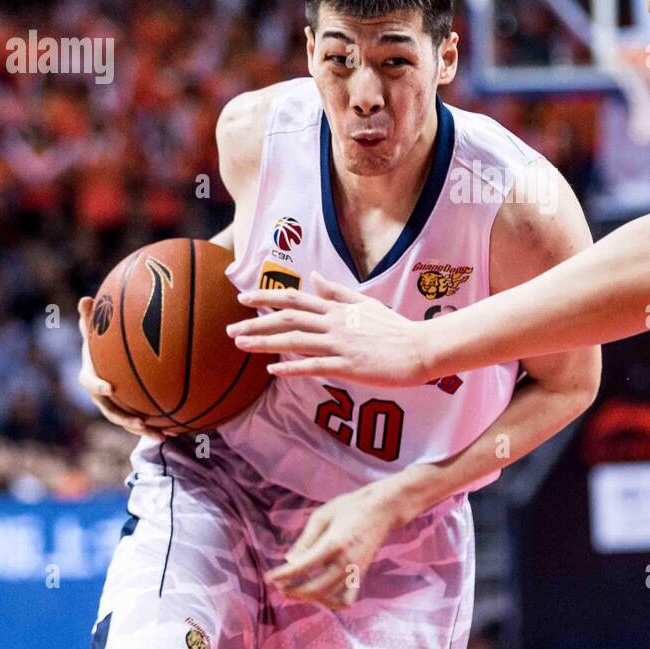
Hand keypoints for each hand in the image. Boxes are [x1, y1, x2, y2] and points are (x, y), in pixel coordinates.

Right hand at [77, 296, 163, 440]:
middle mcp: (101, 396)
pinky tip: (177, 431)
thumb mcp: (93, 331)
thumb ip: (90, 318)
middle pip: (111, 411)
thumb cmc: (99, 345)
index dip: (98, 386)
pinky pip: (141, 421)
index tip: (110, 387)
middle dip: (126, 418)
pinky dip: (156, 427)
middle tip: (140, 422)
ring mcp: (114, 406)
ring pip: (128, 422)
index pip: (91, 383)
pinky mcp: (128, 410)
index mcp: (90, 377)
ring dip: (144, 430)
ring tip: (163, 436)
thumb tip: (85, 298)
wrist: (103, 363)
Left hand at [228, 273, 432, 386]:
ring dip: (264, 343)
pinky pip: (313, 366)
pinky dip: (291, 367)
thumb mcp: (365, 303)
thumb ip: (337, 292)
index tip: (243, 298)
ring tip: (241, 346)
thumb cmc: (394, 328)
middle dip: (256, 323)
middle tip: (230, 330)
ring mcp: (340, 344)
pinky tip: (272, 371)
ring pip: (294, 340)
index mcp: (338, 308)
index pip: (295, 297)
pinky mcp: (347, 365)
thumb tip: (314, 277)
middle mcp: (334, 323)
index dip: (266, 297)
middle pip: (288, 318)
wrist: (419, 349)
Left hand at [264, 484, 401, 609]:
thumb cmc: (350, 507)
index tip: (268, 578)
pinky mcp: (361, 575)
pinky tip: (320, 596)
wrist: (382, 509)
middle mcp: (346, 561)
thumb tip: (288, 560)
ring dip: (309, 599)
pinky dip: (332, 603)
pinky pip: (347, 599)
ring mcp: (356, 571)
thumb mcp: (322, 516)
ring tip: (295, 591)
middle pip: (315, 588)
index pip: (303, 567)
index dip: (283, 575)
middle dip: (293, 591)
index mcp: (334, 543)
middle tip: (278, 586)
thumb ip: (305, 540)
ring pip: (329, 597)